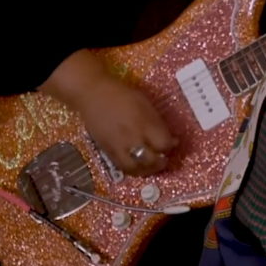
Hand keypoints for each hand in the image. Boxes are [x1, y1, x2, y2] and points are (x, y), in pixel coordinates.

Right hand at [40, 50, 177, 175]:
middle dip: (161, 162)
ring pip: (136, 168)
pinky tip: (138, 165)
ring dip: (147, 170)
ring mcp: (118, 146)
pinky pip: (122, 166)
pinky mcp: (106, 151)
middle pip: (151, 160)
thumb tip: (171, 138)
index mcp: (144, 123)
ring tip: (152, 165)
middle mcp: (132, 137)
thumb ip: (158, 123)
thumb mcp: (146, 104)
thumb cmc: (122, 95)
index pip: (163, 144)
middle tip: (164, 158)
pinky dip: (133, 170)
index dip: (170, 146)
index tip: (173, 143)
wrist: (92, 95)